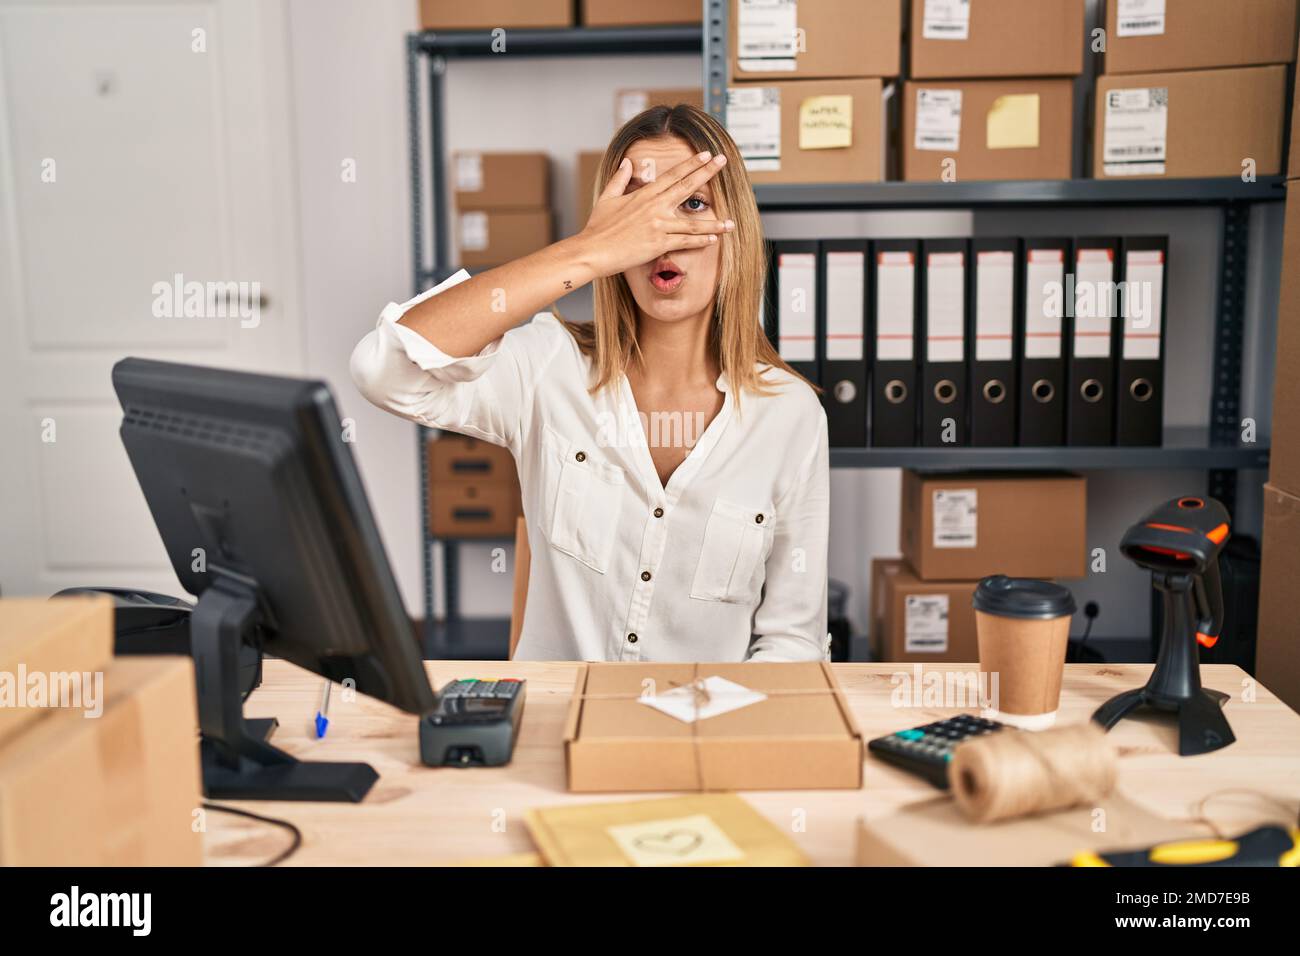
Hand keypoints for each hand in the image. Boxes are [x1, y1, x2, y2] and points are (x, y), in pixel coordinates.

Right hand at [576, 150, 733, 278]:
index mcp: (644, 194)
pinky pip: (684, 242)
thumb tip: (627, 162)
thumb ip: (620, 179)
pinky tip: (713, 240)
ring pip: (692, 222)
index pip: (673, 175)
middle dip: (707, 173)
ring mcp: (658, 226)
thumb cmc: (598, 227)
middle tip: (723, 162)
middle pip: (686, 187)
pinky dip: (700, 241)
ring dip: (714, 223)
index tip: (706, 154)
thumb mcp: (607, 198)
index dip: (692, 164)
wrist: (592, 250)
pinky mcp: (658, 244)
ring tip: (731, 222)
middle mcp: (654, 207)